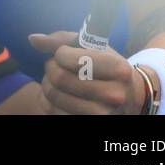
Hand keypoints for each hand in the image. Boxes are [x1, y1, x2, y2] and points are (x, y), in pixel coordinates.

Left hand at [27, 31, 145, 114]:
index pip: (68, 58)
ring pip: (53, 94)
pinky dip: (48, 100)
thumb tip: (33, 39)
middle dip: (50, 68)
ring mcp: (102, 114)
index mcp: (118, 69)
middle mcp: (114, 95)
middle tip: (55, 66)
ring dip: (47, 83)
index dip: (59, 54)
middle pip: (59, 77)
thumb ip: (63, 40)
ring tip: (56, 80)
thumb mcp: (94, 48)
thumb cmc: (106, 67)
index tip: (63, 54)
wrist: (130, 98)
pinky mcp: (90, 124)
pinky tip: (58, 94)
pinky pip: (52, 110)